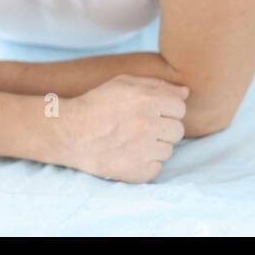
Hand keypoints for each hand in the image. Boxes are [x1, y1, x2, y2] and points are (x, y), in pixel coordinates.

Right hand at [55, 74, 187, 183]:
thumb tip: (185, 93)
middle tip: (141, 127)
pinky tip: (130, 155)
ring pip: (168, 151)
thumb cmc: (96, 104)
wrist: (69, 132)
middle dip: (163, 128)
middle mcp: (148, 124)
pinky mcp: (137, 171)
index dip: (167, 109)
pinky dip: (146, 164)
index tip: (151, 112)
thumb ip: (157, 85)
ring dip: (154, 147)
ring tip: (132, 141)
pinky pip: (157, 168)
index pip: (180, 107)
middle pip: (178, 130)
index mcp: (147, 99)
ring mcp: (144, 149)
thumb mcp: (123, 83)